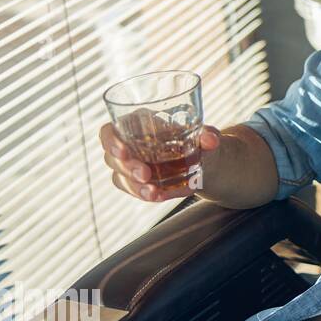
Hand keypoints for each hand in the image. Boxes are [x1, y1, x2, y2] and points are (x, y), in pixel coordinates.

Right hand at [99, 120, 220, 201]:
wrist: (204, 160)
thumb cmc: (197, 139)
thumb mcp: (204, 134)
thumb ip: (208, 135)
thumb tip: (211, 140)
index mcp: (137, 124)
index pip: (109, 132)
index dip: (111, 142)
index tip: (123, 152)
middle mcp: (128, 144)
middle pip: (113, 158)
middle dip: (127, 168)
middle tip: (145, 174)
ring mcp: (130, 166)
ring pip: (121, 177)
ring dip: (135, 187)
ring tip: (154, 192)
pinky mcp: (137, 182)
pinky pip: (134, 190)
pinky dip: (146, 194)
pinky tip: (161, 196)